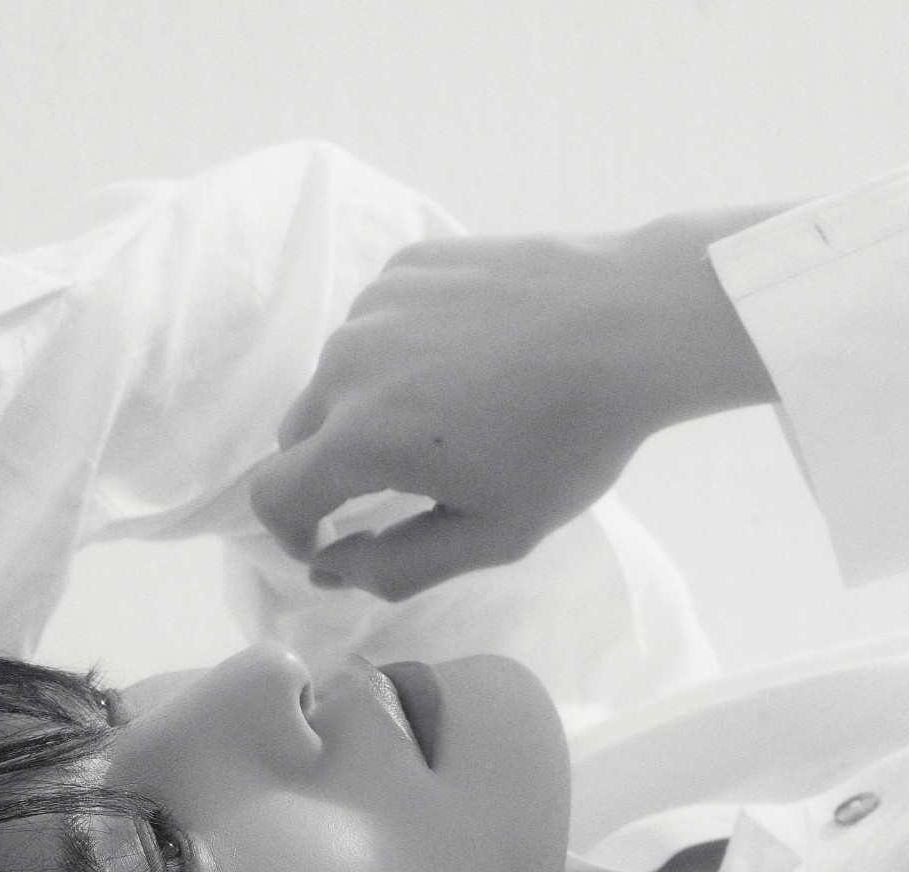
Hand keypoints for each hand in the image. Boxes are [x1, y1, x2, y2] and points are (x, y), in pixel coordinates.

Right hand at [250, 211, 780, 601]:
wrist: (636, 323)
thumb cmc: (570, 442)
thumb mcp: (492, 536)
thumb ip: (395, 568)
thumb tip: (329, 569)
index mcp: (360, 438)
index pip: (272, 498)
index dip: (293, 535)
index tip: (330, 543)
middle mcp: (346, 363)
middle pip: (296, 437)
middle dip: (329, 474)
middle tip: (402, 485)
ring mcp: (373, 304)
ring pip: (334, 378)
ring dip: (364, 409)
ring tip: (448, 415)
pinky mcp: (404, 265)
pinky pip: (371, 325)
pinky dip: (395, 354)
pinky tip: (465, 360)